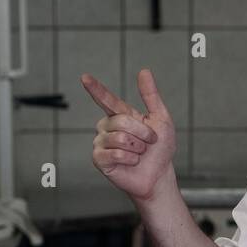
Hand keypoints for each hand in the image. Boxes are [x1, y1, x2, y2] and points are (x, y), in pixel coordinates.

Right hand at [81, 67, 176, 201]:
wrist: (159, 175)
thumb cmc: (160, 149)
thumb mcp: (161, 120)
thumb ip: (151, 96)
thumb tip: (144, 71)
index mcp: (121, 115)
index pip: (107, 99)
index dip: (96, 89)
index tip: (85, 77)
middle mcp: (107, 126)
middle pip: (122, 121)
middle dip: (143, 133)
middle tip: (149, 142)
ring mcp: (101, 142)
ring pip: (119, 138)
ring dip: (138, 148)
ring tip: (139, 153)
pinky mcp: (99, 159)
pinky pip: (115, 153)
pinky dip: (130, 159)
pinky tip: (132, 162)